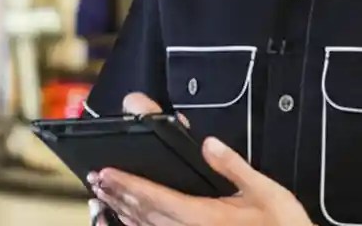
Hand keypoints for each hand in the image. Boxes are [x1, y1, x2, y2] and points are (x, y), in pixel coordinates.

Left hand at [88, 93, 311, 225]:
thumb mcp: (265, 192)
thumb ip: (234, 166)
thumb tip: (208, 144)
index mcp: (203, 217)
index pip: (156, 198)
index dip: (128, 185)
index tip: (106, 172)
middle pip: (143, 214)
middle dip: (118, 195)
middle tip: (96, 179)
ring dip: (122, 211)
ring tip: (103, 196)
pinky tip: (129, 220)